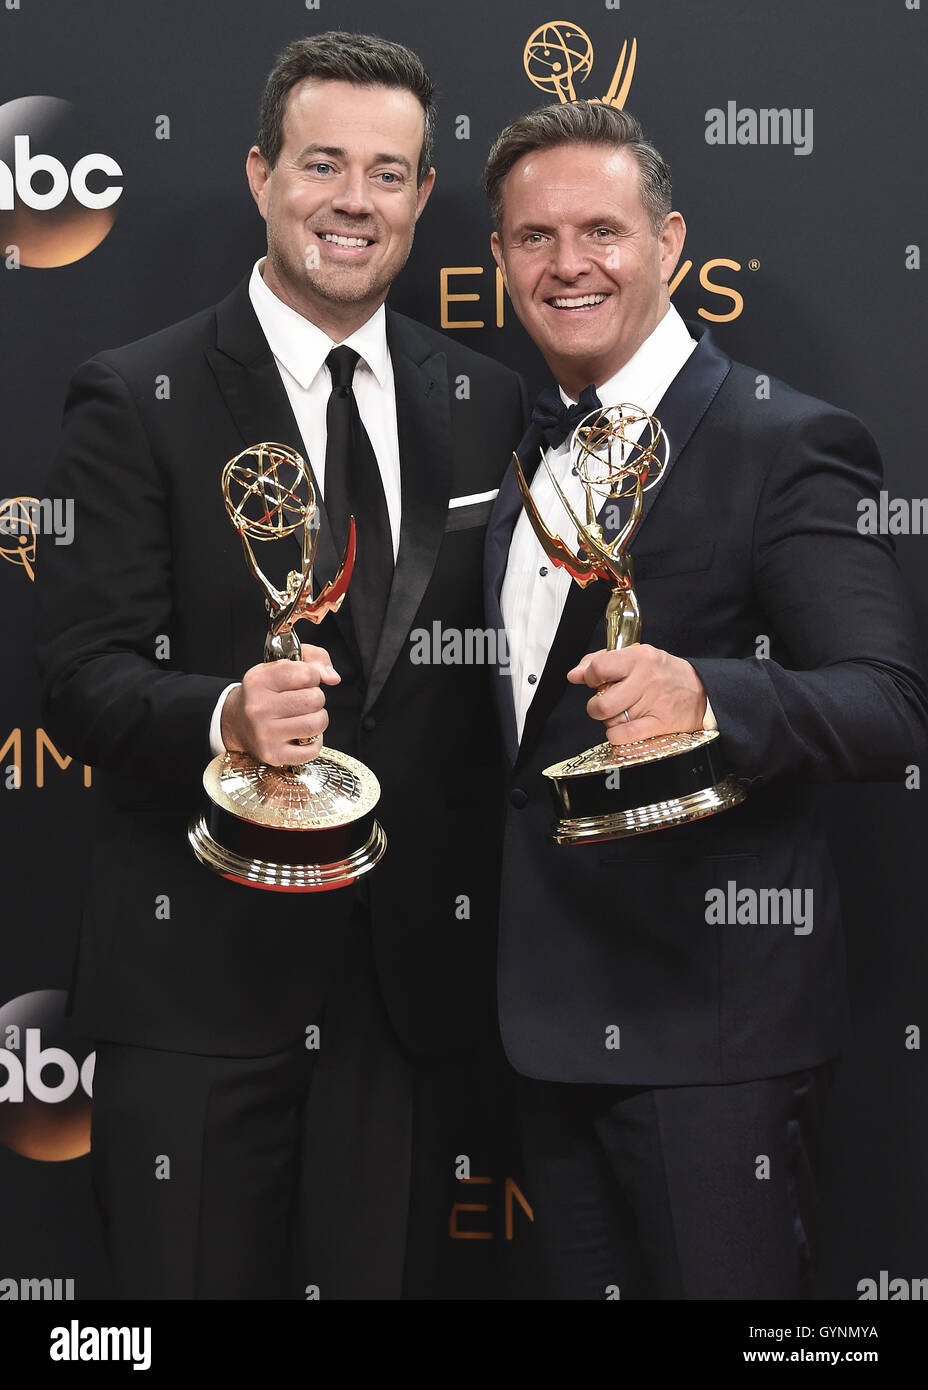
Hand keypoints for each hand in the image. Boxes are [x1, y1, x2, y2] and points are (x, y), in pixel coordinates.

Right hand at [221, 644, 339, 765]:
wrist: (237, 722)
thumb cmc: (266, 691)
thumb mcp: (282, 664)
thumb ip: (314, 658)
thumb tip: (334, 678)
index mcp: (258, 680)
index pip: (307, 674)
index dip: (313, 676)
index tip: (304, 681)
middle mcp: (258, 708)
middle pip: (315, 700)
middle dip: (316, 698)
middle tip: (304, 701)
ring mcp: (265, 734)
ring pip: (316, 723)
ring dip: (318, 719)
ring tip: (306, 716)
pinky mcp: (274, 755)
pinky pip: (313, 749)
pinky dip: (314, 741)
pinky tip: (302, 734)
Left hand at [567, 644, 706, 746]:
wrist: (702, 690)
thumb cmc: (664, 674)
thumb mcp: (636, 657)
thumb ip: (601, 662)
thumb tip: (574, 674)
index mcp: (638, 657)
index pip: (598, 668)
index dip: (589, 677)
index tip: (594, 682)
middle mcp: (645, 679)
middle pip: (602, 701)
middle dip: (595, 707)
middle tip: (603, 704)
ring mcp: (653, 702)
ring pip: (612, 720)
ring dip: (611, 721)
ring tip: (623, 713)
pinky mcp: (660, 723)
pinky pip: (625, 735)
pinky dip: (616, 736)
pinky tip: (622, 729)